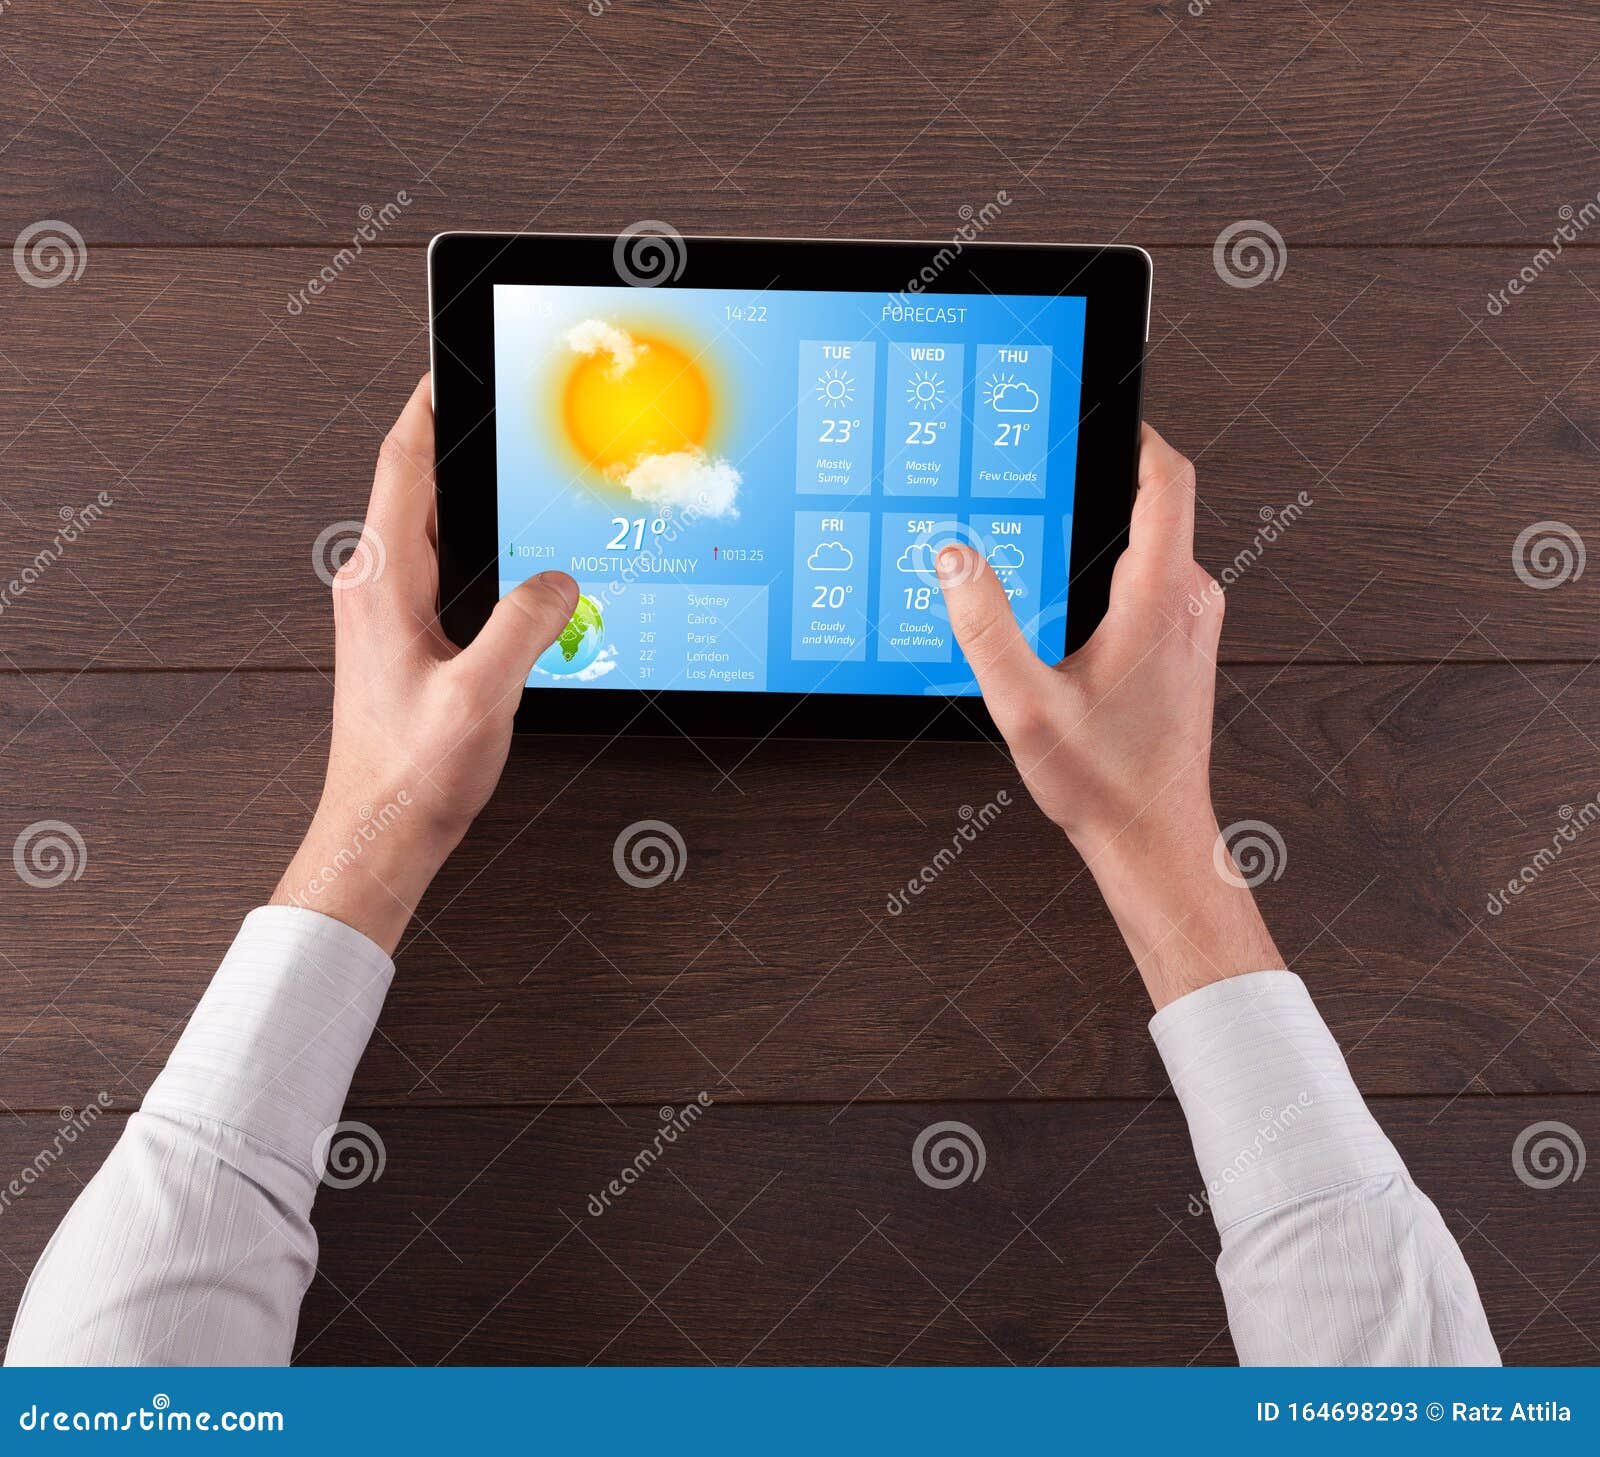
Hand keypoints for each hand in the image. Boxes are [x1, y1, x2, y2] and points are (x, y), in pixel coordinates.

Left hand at [272, 375, 578, 951]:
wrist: (376, 832)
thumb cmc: (410, 774)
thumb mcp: (483, 696)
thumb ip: (526, 626)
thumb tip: (558, 581)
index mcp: (383, 585)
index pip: (404, 466)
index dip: (428, 406)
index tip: (451, 364)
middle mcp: (374, 589)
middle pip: (412, 484)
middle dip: (450, 435)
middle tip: (494, 402)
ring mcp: (382, 612)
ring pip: (425, 524)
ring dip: (460, 488)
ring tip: (503, 460)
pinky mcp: (398, 637)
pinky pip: (435, 563)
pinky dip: (467, 538)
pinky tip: (501, 549)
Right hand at [936, 424, 1279, 1007]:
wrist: (1154, 837)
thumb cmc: (1105, 783)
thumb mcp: (1025, 705)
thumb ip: (985, 626)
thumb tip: (956, 559)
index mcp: (1158, 599)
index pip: (1167, 481)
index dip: (1136, 434)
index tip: (1099, 413)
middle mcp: (1188, 602)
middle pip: (1154, 506)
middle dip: (1097, 486)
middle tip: (1042, 482)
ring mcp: (1191, 623)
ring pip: (1152, 545)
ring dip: (1102, 536)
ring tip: (1044, 547)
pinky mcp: (1184, 645)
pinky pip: (1153, 580)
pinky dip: (1113, 573)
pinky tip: (1066, 606)